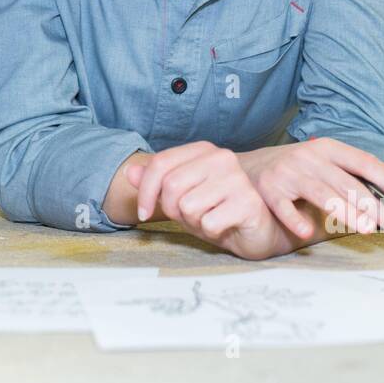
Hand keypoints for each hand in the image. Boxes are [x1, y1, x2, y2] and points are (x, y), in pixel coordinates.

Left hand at [125, 141, 295, 259]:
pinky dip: (211, 232)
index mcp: (203, 150)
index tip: (144, 212)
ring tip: (210, 219)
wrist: (255, 231)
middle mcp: (221, 158)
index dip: (145, 192)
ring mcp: (237, 178)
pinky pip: (209, 223)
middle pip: (171, 187)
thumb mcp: (180, 197)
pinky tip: (224, 226)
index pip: (160, 164)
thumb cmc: (216, 212)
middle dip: (173, 210)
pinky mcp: (248, 202)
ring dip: (193, 222)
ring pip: (188, 207)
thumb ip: (155, 183)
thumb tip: (129, 172)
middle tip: (190, 217)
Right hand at [239, 137, 383, 238]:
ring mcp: (287, 172)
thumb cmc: (293, 168)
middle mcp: (309, 157)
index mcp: (328, 148)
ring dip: (346, 212)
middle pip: (347, 182)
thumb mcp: (324, 160)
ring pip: (322, 193)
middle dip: (374, 205)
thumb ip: (355, 168)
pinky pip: (284, 207)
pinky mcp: (267, 190)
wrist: (243, 167)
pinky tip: (308, 232)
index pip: (365, 164)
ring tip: (366, 229)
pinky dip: (296, 219)